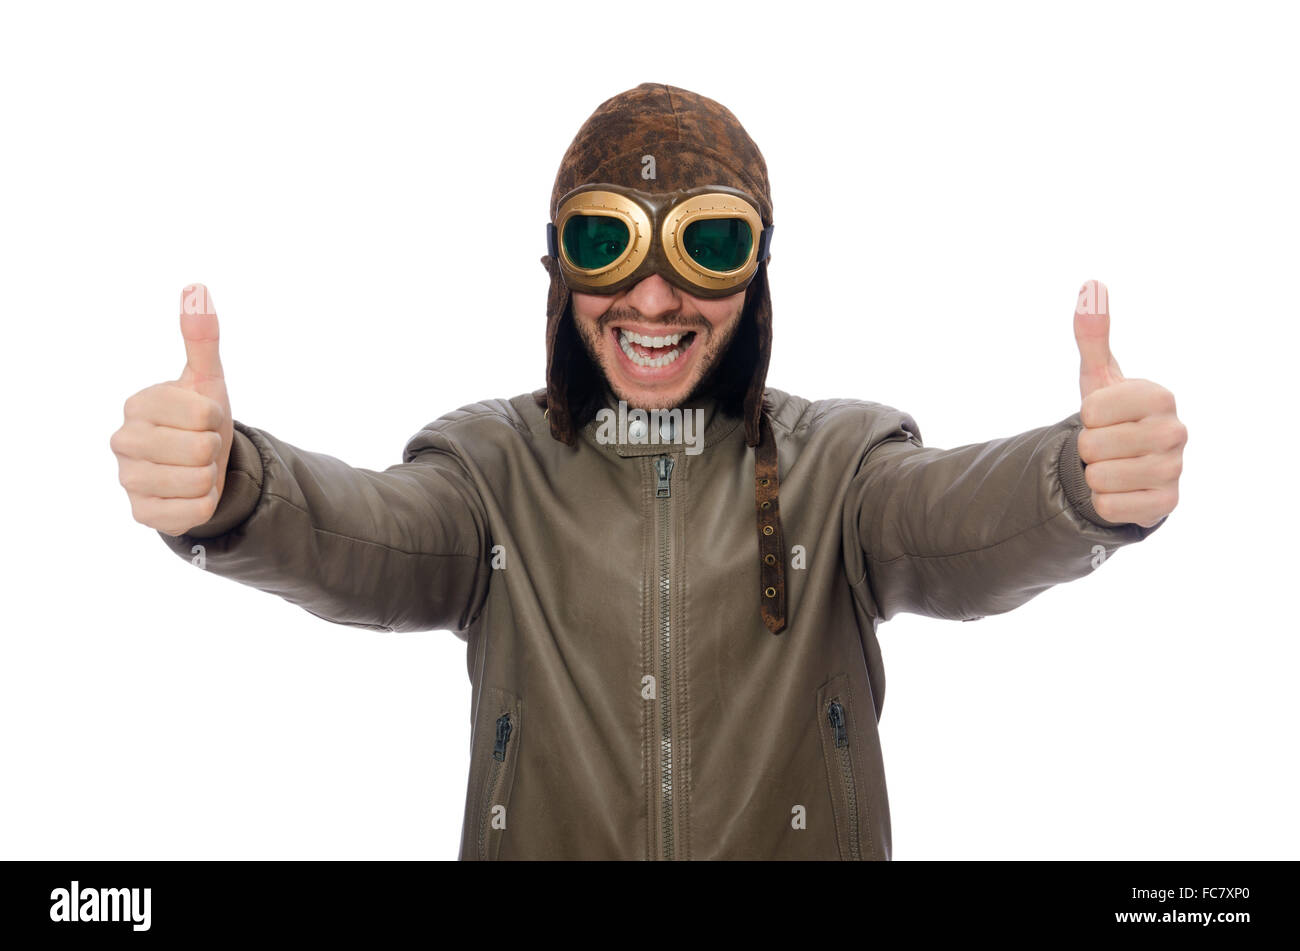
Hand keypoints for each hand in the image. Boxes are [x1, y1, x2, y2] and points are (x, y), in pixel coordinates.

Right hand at [110, 284, 234, 535]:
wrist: (200, 467)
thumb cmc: (200, 419)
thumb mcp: (207, 379)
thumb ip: (202, 336)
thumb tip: (196, 288)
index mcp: (138, 405)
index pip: (203, 415)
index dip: (216, 420)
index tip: (203, 420)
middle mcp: (123, 441)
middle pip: (200, 450)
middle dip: (213, 449)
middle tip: (200, 446)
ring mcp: (128, 480)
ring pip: (199, 482)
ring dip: (210, 477)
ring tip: (196, 469)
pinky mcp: (142, 514)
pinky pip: (194, 512)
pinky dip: (205, 504)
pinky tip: (190, 493)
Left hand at [1073, 280, 1186, 528]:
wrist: (1126, 464)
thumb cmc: (1111, 415)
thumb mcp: (1098, 376)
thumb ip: (1092, 333)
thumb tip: (1091, 285)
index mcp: (1159, 396)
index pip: (1093, 410)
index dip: (1086, 417)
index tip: (1102, 416)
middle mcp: (1175, 431)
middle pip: (1093, 446)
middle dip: (1086, 448)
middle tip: (1105, 444)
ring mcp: (1174, 470)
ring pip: (1099, 478)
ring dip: (1093, 475)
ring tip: (1111, 465)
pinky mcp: (1165, 505)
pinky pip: (1108, 507)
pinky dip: (1102, 502)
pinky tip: (1120, 489)